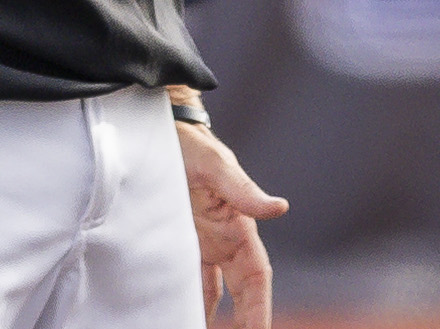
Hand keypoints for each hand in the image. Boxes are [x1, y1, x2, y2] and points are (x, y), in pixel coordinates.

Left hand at [175, 107, 288, 325]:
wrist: (160, 129)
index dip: (259, 309)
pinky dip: (188, 300)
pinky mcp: (178, 240)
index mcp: (238, 226)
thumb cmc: (191, 142)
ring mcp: (201, 242)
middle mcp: (224, 239)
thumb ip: (242, 189)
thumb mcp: (214, 164)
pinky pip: (188, 279)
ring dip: (213, 316)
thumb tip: (279, 208)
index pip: (256, 278)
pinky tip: (177, 317)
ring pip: (215, 291)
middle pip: (241, 292)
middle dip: (245, 322)